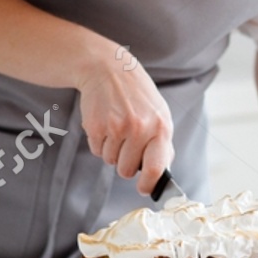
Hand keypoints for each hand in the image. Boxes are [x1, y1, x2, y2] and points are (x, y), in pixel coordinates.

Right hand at [76, 44, 174, 194]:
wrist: (108, 68)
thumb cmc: (137, 94)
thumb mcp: (159, 113)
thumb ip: (162, 142)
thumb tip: (161, 172)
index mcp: (160, 126)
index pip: (155, 168)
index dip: (148, 184)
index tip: (144, 189)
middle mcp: (139, 128)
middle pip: (126, 170)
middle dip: (125, 162)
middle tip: (126, 143)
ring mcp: (116, 128)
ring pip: (110, 161)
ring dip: (111, 150)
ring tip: (116, 126)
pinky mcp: (95, 126)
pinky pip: (96, 150)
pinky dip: (99, 142)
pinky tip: (105, 122)